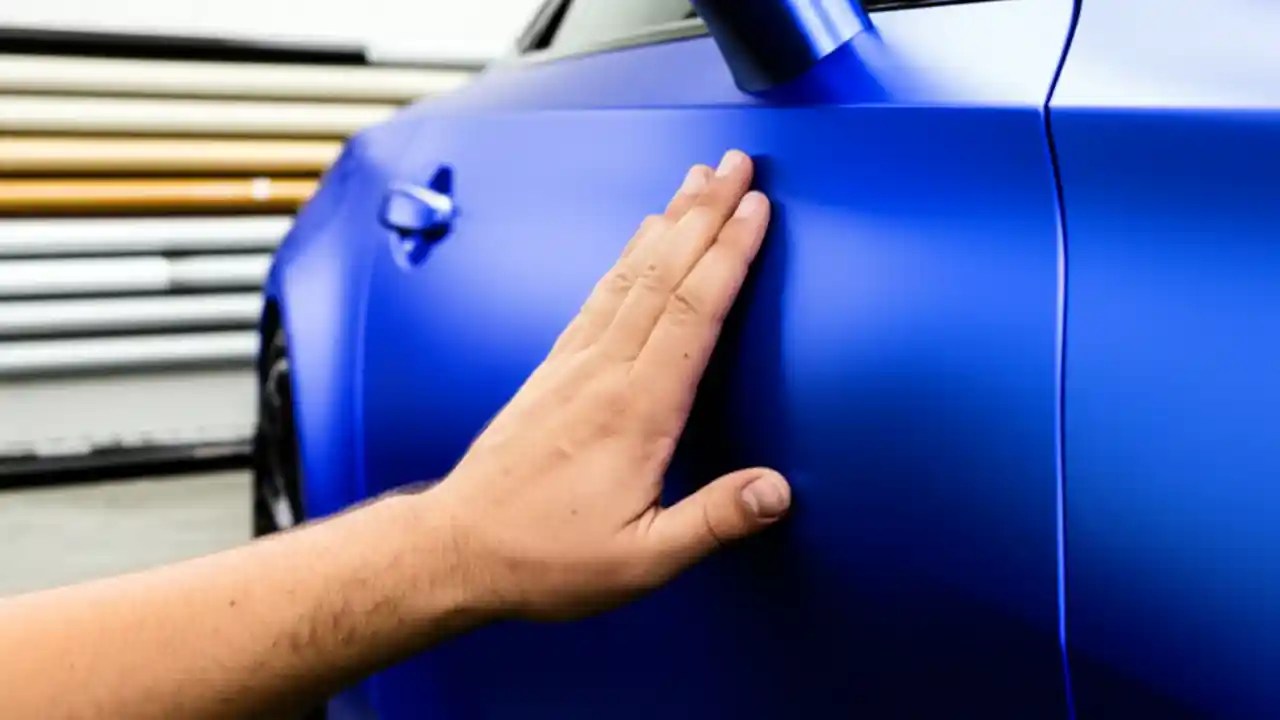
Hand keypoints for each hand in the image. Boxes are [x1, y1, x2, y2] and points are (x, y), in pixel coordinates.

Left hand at [431, 150, 790, 620]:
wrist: (459, 547)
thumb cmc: (546, 557)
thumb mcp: (641, 560)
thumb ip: (713, 521)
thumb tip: (777, 491)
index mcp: (635, 411)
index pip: (691, 312)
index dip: (728, 254)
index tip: (756, 208)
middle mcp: (603, 373)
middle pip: (664, 274)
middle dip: (705, 213)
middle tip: (737, 164)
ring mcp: (574, 364)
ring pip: (631, 274)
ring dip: (669, 222)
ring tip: (696, 181)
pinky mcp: (555, 369)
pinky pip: (600, 294)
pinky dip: (629, 256)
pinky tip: (642, 239)